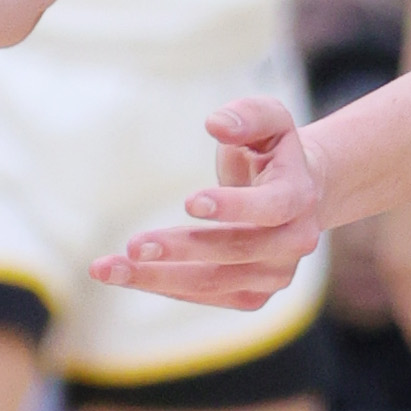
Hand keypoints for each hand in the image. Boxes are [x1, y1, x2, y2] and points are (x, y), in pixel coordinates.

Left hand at [93, 96, 328, 310]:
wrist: (296, 191)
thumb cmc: (273, 149)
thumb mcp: (270, 119)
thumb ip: (248, 115)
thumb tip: (216, 123)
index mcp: (300, 195)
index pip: (270, 208)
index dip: (233, 208)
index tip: (190, 201)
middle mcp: (294, 242)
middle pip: (235, 252)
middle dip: (182, 249)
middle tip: (134, 245)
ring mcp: (274, 275)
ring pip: (213, 282)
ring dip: (159, 277)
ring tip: (109, 268)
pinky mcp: (252, 296)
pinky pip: (205, 295)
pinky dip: (165, 286)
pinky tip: (129, 275)